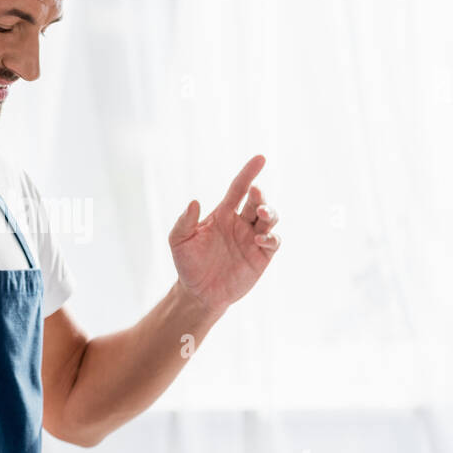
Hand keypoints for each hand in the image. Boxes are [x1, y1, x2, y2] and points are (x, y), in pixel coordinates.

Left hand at [168, 154, 280, 314]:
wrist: (198, 293)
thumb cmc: (188, 264)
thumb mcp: (179, 241)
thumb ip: (184, 222)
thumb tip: (193, 202)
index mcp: (223, 214)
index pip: (239, 188)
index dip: (249, 172)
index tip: (260, 158)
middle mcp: (241, 223)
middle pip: (258, 201)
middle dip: (260, 195)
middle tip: (255, 195)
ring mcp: (252, 239)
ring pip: (270, 218)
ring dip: (269, 212)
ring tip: (261, 213)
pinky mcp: (261, 257)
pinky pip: (273, 242)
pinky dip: (271, 238)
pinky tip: (259, 240)